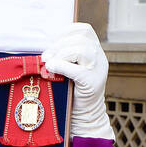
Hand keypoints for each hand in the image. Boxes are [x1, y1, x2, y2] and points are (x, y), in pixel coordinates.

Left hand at [41, 22, 114, 140]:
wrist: (85, 116)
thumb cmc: (73, 92)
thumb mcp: (70, 69)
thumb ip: (64, 57)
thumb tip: (45, 49)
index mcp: (95, 51)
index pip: (85, 30)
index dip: (67, 31)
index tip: (52, 40)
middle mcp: (99, 57)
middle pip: (81, 39)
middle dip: (59, 45)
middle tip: (45, 56)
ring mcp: (98, 70)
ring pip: (81, 50)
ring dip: (61, 54)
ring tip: (48, 63)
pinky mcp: (92, 83)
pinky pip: (77, 70)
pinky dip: (62, 66)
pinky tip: (51, 68)